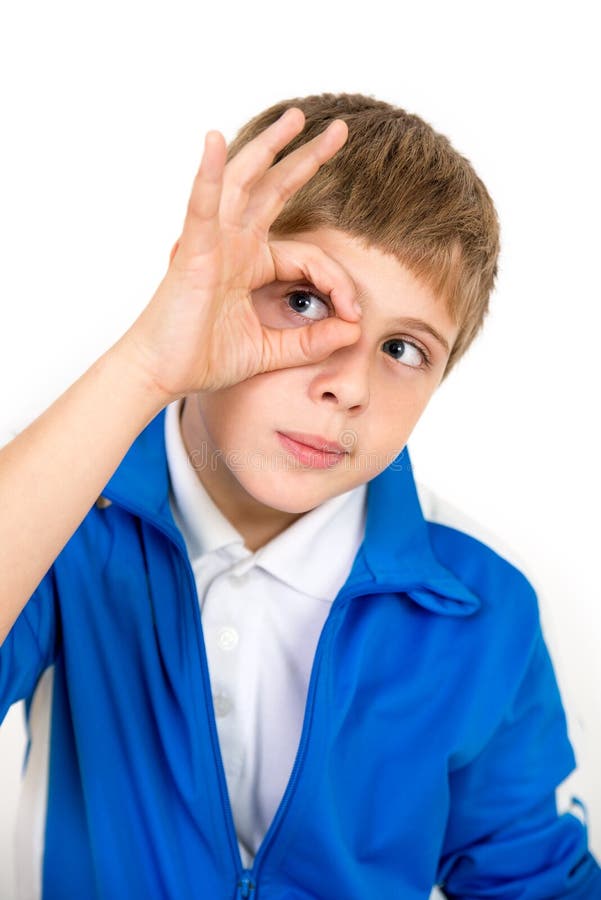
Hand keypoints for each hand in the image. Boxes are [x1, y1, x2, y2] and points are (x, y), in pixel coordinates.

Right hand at [118, 108, 361, 400]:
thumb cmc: (203, 358)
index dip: (337, 281)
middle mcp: (234, 244)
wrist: (162, 374)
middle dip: (306, 158)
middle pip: (274, 189)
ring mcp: (213, 243)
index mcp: (251, 264)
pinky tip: (214, 141)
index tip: (353, 314)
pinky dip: (209, 175)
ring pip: (243, 182)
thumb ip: (311, 342)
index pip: (308, 255)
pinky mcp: (193, 252)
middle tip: (338, 130)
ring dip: (268, 147)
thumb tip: (353, 330)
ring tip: (295, 118)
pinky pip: (202, 206)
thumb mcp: (270, 350)